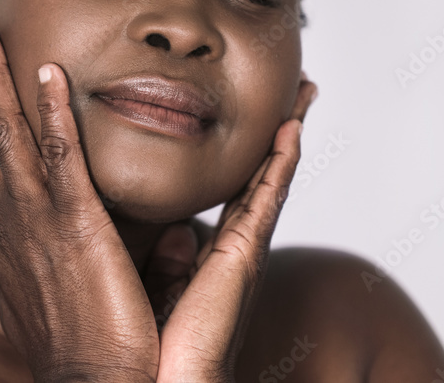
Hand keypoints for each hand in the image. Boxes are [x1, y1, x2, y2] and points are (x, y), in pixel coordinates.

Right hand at [0, 19, 160, 382]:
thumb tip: (47, 226)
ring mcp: (38, 221)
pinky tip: (46, 72)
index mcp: (4, 236)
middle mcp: (9, 221)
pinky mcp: (75, 227)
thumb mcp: (46, 290)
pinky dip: (48, 111)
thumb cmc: (78, 345)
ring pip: (8, 136)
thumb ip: (48, 251)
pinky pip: (58, 157)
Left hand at [152, 75, 317, 381]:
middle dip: (279, 135)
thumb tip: (172, 232)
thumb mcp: (142, 280)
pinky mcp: (242, 256)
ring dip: (289, 135)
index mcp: (205, 249)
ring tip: (305, 93)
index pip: (227, 188)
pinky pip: (265, 197)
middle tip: (297, 90)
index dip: (246, 153)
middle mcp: (232, 245)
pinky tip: (291, 128)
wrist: (145, 381)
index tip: (257, 116)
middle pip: (260, 176)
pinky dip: (281, 162)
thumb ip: (161, 256)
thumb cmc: (138, 342)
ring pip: (270, 177)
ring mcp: (242, 248)